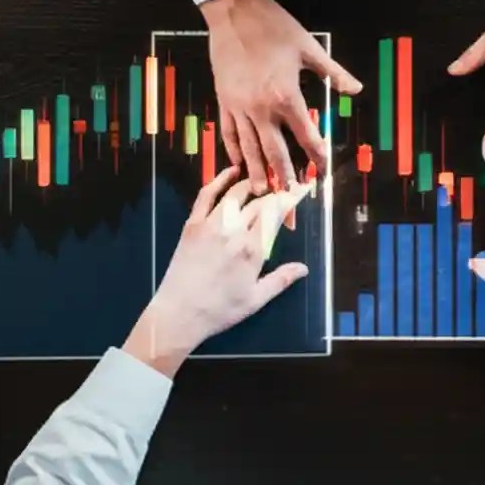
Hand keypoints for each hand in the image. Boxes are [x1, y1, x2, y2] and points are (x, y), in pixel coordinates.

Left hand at [122, 165, 311, 376]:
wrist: (179, 313)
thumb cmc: (220, 310)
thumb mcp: (256, 299)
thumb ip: (281, 280)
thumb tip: (304, 268)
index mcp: (253, 250)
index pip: (274, 214)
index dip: (287, 200)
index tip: (296, 192)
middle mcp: (234, 231)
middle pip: (259, 203)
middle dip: (273, 194)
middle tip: (281, 189)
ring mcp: (211, 225)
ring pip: (236, 194)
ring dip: (251, 185)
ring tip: (261, 182)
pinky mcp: (193, 224)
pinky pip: (207, 195)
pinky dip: (219, 180)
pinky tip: (231, 171)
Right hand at [201, 0, 362, 192]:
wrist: (235, 12)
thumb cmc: (275, 27)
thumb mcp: (310, 48)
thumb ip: (333, 73)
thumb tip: (355, 90)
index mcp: (287, 96)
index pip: (306, 136)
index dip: (316, 156)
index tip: (322, 172)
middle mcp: (262, 108)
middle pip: (275, 151)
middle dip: (285, 177)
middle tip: (289, 198)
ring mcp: (240, 107)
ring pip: (249, 148)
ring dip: (258, 172)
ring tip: (263, 192)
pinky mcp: (224, 101)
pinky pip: (229, 132)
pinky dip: (234, 151)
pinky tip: (238, 164)